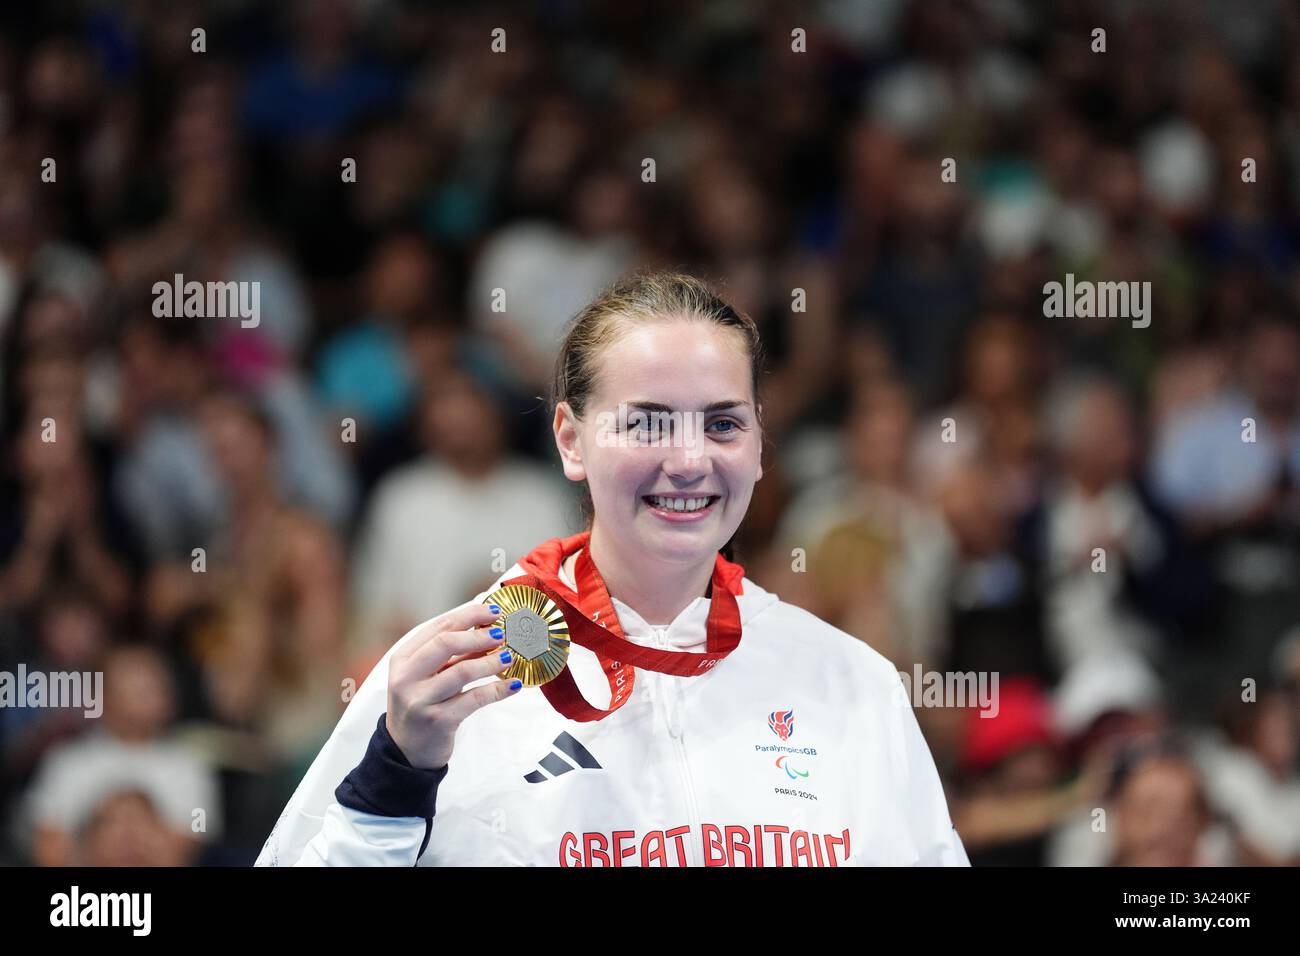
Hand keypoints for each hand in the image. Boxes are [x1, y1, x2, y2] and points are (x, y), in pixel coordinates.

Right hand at [385, 600, 520, 769]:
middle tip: (503, 633)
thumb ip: (450, 653)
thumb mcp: (426, 676)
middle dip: (479, 635)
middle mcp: (406, 678)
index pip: (438, 627)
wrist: (406, 751)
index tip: (493, 611)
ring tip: (510, 657)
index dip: (469, 615)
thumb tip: (487, 627)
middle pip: (446, 643)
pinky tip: (514, 685)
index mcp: (403, 659)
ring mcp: (421, 700)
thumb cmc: (421, 704)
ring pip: (462, 671)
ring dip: (491, 661)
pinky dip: (498, 689)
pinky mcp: (438, 721)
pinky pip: (475, 699)